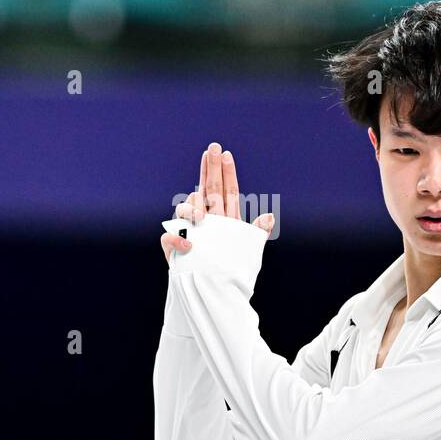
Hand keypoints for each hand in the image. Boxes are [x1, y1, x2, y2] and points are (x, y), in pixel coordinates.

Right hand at [161, 142, 274, 265]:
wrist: (212, 291)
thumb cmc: (231, 270)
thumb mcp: (248, 250)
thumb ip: (256, 233)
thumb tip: (269, 216)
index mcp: (224, 218)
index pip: (225, 190)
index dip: (226, 172)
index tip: (226, 154)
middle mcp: (206, 219)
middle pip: (207, 188)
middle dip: (210, 167)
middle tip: (213, 147)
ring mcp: (189, 229)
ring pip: (187, 206)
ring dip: (194, 207)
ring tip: (202, 218)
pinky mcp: (174, 245)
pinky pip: (171, 235)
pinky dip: (179, 239)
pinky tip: (190, 245)